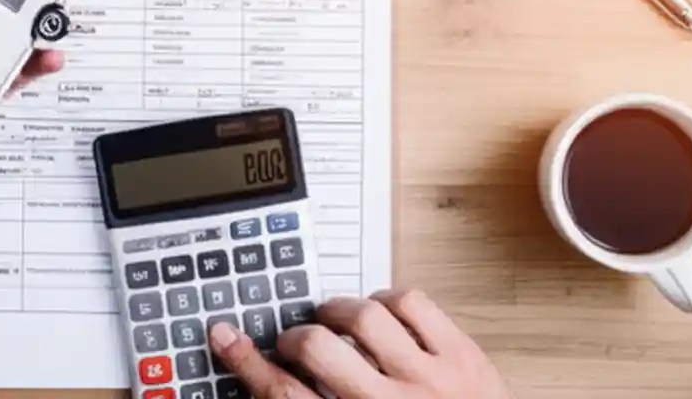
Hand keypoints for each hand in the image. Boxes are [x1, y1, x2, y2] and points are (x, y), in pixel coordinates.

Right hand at [210, 290, 512, 398]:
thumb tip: (283, 382)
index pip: (284, 396)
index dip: (247, 363)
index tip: (227, 338)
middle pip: (318, 349)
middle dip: (295, 338)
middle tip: (293, 341)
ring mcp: (432, 381)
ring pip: (366, 317)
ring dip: (340, 312)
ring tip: (334, 319)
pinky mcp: (465, 358)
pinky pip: (414, 304)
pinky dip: (390, 301)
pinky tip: (384, 316)